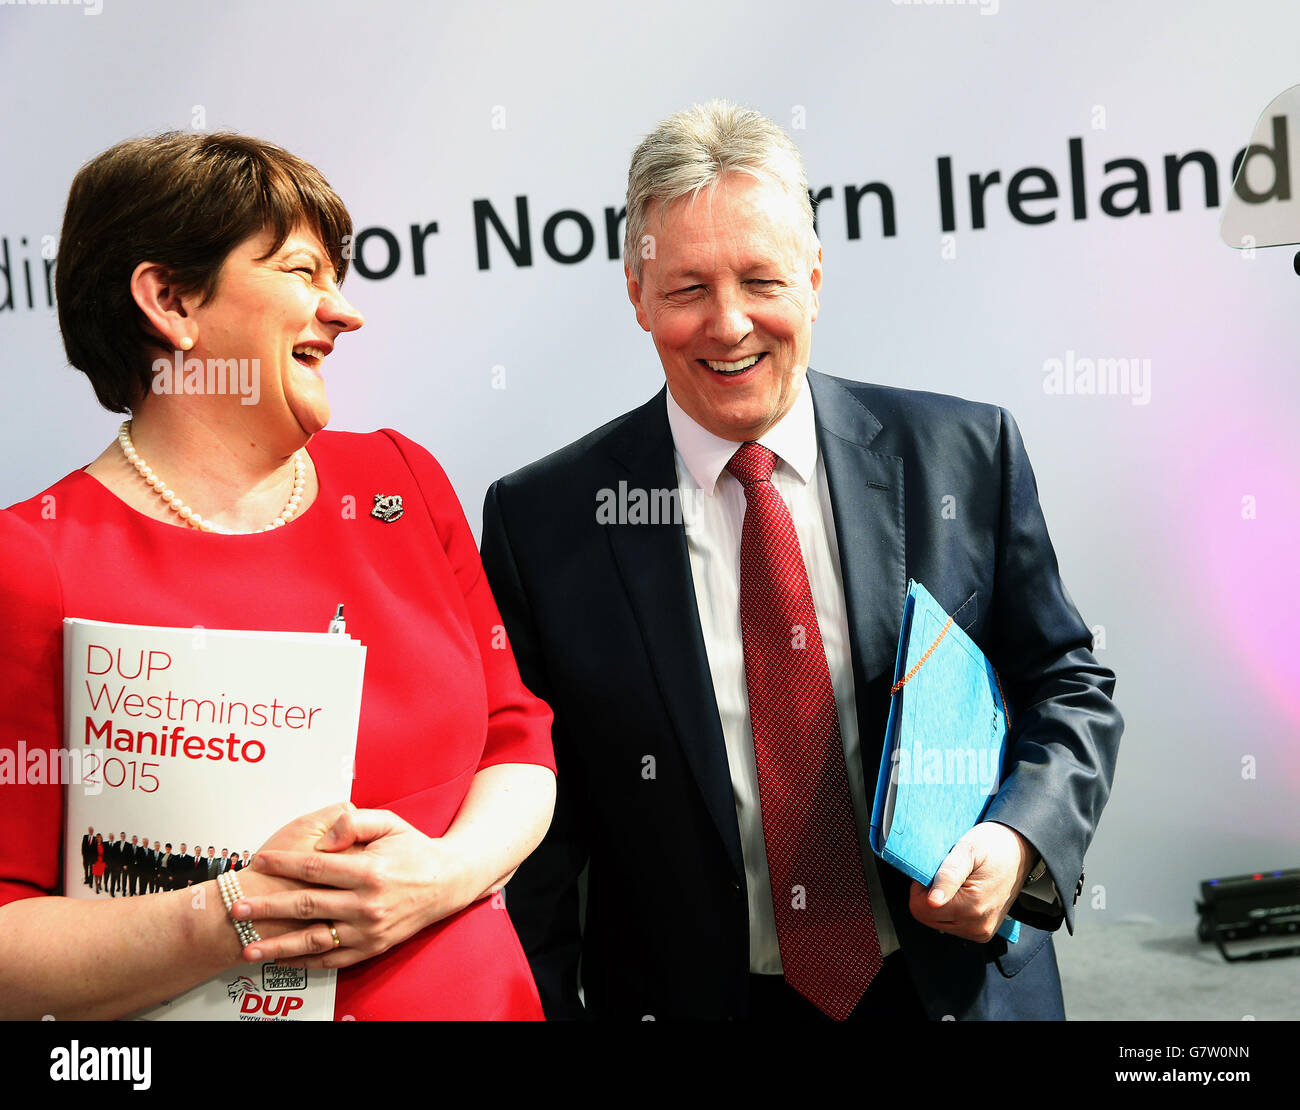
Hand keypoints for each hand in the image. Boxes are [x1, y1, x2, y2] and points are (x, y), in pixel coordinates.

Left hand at [232, 808, 465, 969]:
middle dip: (267, 907)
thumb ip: (353, 822)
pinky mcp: (372, 948)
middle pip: (306, 906)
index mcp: (370, 871)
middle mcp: (367, 905)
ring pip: (314, 940)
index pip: (315, 866)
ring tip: (248, 945)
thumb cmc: (414, 849)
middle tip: (236, 908)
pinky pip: (332, 959)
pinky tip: (281, 958)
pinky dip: (304, 961)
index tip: (259, 860)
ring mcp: (369, 931)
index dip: (283, 863)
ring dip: (278, 945)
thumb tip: (321, 841)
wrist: (447, 882)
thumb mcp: (389, 822)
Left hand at [908, 821, 1035, 942]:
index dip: (920, 887)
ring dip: (941, 902)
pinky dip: (951, 908)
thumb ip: (948, 875)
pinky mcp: (982, 932)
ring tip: (959, 882)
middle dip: (930, 895)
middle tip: (948, 874)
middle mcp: (977, 926)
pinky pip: (951, 924)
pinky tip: (964, 892)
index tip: (934, 871)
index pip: (921, 909)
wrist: (1020, 851)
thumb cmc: (994, 846)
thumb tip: (933, 901)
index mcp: (973, 907)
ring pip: (937, 922)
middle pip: (928, 917)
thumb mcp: (967, 850)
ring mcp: (981, 931)